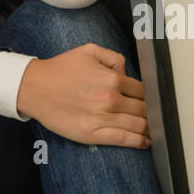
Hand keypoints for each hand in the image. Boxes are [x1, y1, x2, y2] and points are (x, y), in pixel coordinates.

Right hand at [16, 44, 150, 147]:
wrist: (34, 87)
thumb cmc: (60, 69)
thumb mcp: (89, 51)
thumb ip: (114, 57)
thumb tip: (127, 72)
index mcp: (112, 78)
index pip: (143, 90)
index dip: (151, 96)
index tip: (155, 101)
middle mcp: (110, 99)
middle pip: (144, 109)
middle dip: (153, 113)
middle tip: (159, 117)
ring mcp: (102, 118)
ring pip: (138, 126)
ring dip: (151, 128)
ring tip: (156, 130)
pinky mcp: (92, 134)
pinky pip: (124, 140)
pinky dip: (139, 142)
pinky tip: (146, 142)